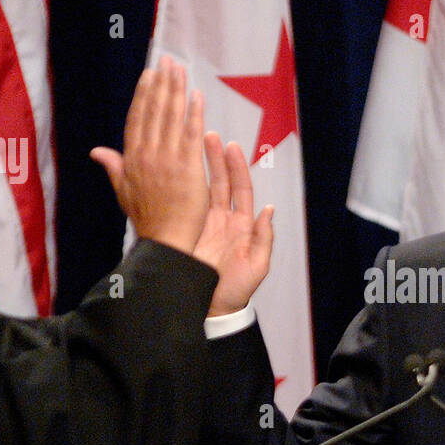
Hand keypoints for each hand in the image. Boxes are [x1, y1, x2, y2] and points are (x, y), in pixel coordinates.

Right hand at [90, 57, 209, 254]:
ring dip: (177, 90)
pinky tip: (196, 96)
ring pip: (172, 117)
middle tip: (168, 61)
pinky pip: (190, 134)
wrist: (165, 240)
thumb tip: (96, 151)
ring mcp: (167, 159)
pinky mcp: (188, 167)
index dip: (144, 95)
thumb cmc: (148, 220)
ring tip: (181, 69)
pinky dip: (193, 113)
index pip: (138, 119)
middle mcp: (147, 154)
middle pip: (154, 111)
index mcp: (132, 159)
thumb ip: (113, 167)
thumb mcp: (123, 192)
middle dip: (162, 83)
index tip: (150, 75)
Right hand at [195, 132, 273, 315]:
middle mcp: (222, 220)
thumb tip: (269, 209)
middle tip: (208, 135)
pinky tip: (176, 170)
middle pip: (219, 182)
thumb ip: (264, 238)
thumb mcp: (256, 265)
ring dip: (199, 167)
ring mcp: (203, 224)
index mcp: (242, 225)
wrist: (211, 309)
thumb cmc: (237, 289)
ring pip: (201, 189)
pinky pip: (185, 205)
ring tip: (191, 143)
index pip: (240, 189)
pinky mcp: (186, 231)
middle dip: (215, 158)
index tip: (231, 146)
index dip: (237, 167)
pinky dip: (182, 188)